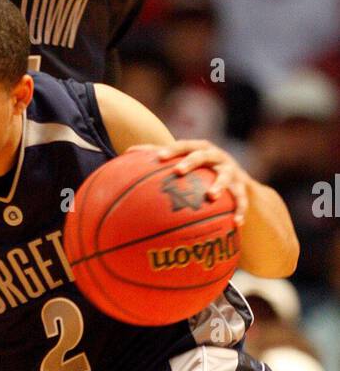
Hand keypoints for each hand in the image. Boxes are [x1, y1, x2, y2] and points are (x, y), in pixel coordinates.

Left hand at [129, 140, 249, 225]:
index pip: (184, 146)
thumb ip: (159, 157)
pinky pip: (242, 200)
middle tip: (178, 171)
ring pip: (226, 176)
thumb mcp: (184, 163)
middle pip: (203, 155)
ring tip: (211, 196)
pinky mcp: (242, 188)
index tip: (159, 157)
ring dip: (219, 184)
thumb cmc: (201, 172)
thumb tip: (127, 153)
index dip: (172, 150)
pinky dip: (240, 211)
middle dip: (191, 161)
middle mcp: (216, 157)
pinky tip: (236, 224)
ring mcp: (231, 171)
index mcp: (199, 149)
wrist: (238, 182)